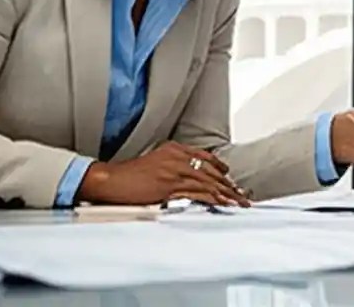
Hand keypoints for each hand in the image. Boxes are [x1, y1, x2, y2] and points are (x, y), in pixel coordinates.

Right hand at [78, 141, 248, 206]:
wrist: (111, 180)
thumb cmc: (129, 175)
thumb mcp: (155, 162)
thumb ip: (173, 164)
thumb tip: (188, 176)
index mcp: (174, 149)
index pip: (205, 157)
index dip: (220, 169)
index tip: (230, 180)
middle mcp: (177, 157)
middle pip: (210, 171)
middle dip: (228, 185)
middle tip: (242, 195)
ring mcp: (174, 171)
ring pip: (208, 182)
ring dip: (226, 194)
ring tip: (239, 203)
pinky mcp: (170, 186)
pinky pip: (198, 193)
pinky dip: (213, 199)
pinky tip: (223, 204)